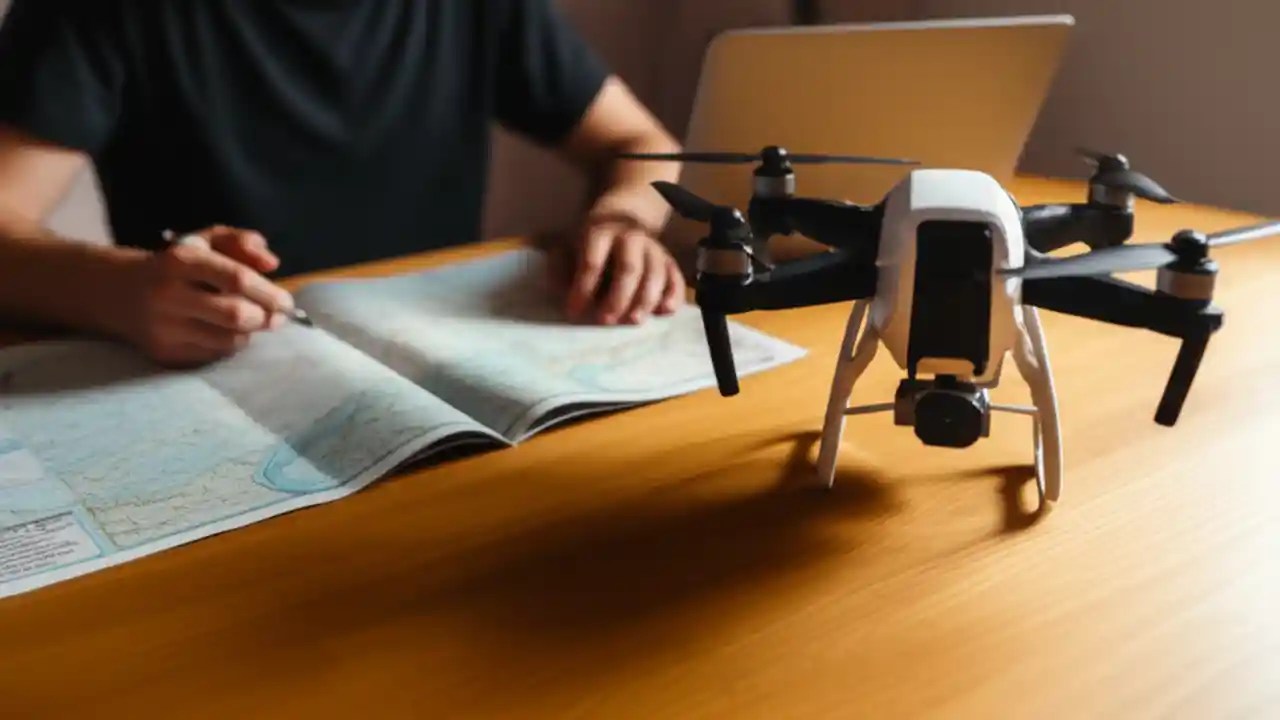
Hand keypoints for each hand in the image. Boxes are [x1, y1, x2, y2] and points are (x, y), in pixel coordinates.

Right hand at [118, 226, 295, 366]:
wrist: (116, 292)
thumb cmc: (174, 264)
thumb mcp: (204, 241)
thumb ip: (240, 243)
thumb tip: (272, 263)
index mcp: (181, 260)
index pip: (236, 278)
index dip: (269, 293)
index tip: (287, 303)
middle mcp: (169, 295)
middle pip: (236, 315)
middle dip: (264, 318)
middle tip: (276, 317)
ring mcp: (164, 328)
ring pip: (229, 340)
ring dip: (250, 333)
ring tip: (251, 322)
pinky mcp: (165, 353)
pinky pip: (214, 354)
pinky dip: (229, 344)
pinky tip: (225, 332)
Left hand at [559, 215, 686, 324]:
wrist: (626, 213)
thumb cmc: (593, 239)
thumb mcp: (570, 243)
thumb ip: (561, 266)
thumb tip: (559, 291)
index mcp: (601, 232)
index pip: (592, 262)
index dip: (583, 288)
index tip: (573, 311)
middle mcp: (631, 237)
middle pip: (628, 268)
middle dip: (618, 297)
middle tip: (606, 321)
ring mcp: (654, 248)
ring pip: (655, 274)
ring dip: (645, 299)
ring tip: (634, 321)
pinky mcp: (668, 259)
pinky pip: (675, 277)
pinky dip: (673, 294)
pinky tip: (665, 311)